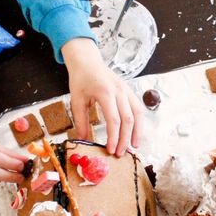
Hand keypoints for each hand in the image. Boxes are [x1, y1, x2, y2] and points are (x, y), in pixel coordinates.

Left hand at [62, 38, 143, 155]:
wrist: (87, 61)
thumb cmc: (81, 80)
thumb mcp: (76, 100)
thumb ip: (81, 121)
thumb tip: (84, 140)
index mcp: (105, 92)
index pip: (114, 120)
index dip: (114, 137)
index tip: (111, 150)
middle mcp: (119, 91)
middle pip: (128, 119)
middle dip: (125, 139)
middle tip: (121, 153)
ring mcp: (127, 90)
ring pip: (138, 114)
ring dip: (137, 132)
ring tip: (134, 146)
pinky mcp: (129, 91)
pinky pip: (138, 108)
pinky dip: (139, 121)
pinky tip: (135, 132)